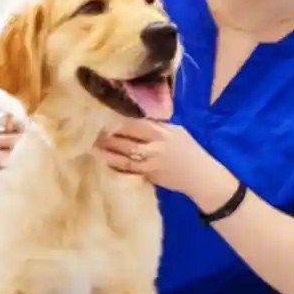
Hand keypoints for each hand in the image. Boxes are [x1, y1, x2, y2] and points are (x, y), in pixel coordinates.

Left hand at [97, 119, 228, 199]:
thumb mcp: (177, 131)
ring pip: (123, 156)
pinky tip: (104, 161)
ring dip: (107, 151)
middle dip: (107, 136)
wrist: (201, 175)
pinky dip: (115, 165)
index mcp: (162, 131)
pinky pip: (127, 170)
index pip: (134, 122)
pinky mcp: (148, 176)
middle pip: (125, 139)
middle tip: (92, 133)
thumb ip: (157, 125)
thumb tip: (135, 118)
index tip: (102, 119)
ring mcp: (151, 162)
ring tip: (94, 146)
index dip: (117, 121)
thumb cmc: (189, 150)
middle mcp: (155, 145)